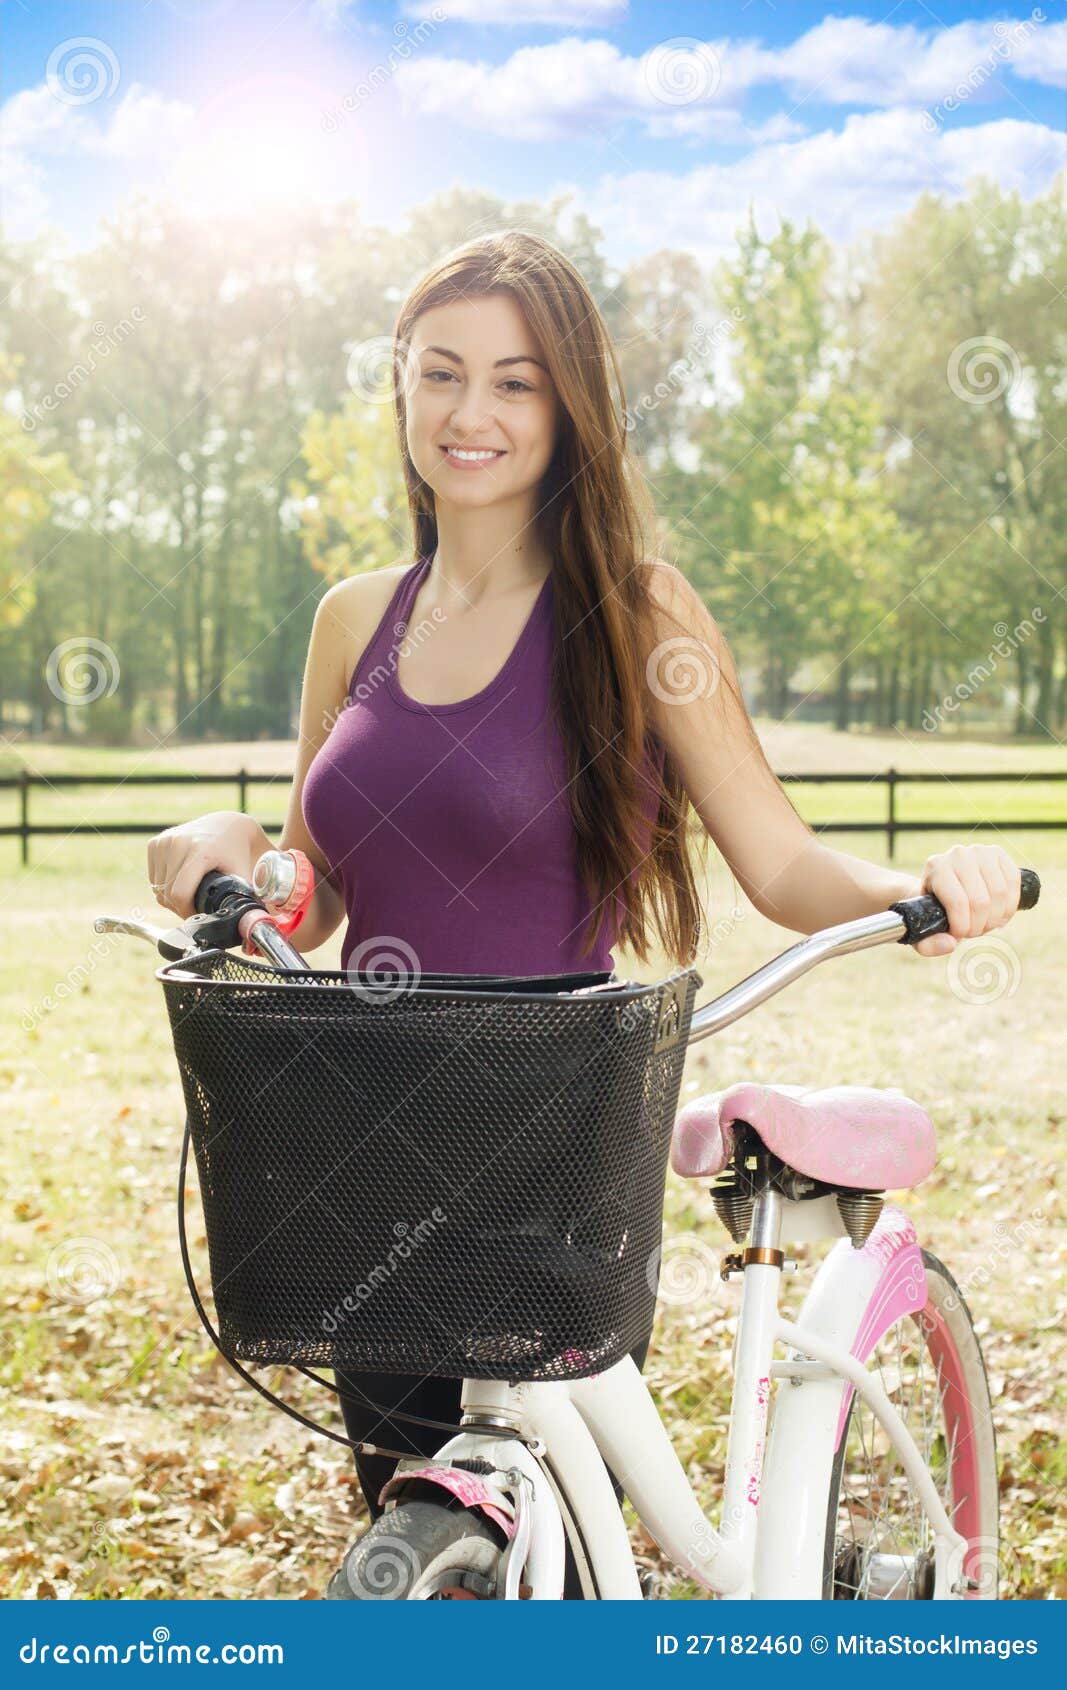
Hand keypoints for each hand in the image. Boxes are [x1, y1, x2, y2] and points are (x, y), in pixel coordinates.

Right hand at [147, 811, 267, 919]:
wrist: (227, 825)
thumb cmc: (237, 853)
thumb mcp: (244, 874)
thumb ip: (247, 899)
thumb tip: (251, 924)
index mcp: (200, 851)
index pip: (180, 893)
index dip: (187, 912)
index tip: (198, 916)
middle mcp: (178, 843)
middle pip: (168, 894)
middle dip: (180, 907)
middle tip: (196, 908)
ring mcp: (164, 842)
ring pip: (158, 888)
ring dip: (171, 898)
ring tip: (190, 896)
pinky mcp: (155, 843)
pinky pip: (153, 878)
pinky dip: (163, 886)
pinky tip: (180, 882)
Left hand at [910, 843, 1022, 957]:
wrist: (942, 886)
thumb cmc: (931, 910)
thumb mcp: (921, 930)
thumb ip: (928, 944)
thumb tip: (951, 944)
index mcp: (936, 867)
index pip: (958, 902)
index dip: (964, 927)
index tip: (960, 935)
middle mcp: (958, 855)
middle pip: (981, 901)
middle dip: (981, 925)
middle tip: (974, 931)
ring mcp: (980, 851)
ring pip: (1000, 893)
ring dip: (997, 917)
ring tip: (986, 923)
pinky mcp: (998, 853)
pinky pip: (1013, 882)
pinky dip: (1010, 905)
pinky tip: (1000, 913)